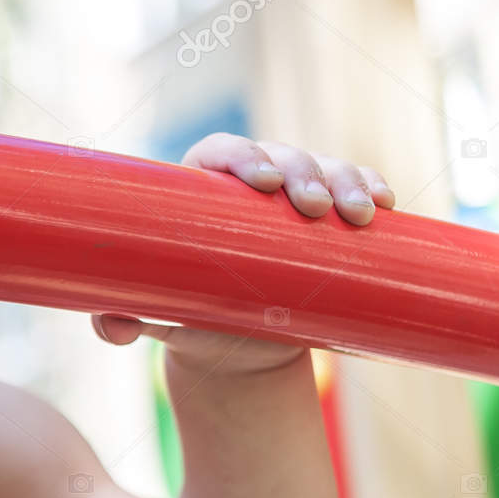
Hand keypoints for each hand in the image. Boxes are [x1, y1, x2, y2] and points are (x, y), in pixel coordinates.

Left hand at [92, 132, 396, 373]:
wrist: (236, 344)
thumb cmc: (187, 319)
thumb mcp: (155, 317)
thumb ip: (120, 318)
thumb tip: (113, 326)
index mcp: (201, 192)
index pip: (220, 153)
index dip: (243, 157)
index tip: (262, 182)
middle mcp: (252, 184)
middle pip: (281, 156)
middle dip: (303, 173)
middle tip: (312, 208)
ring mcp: (296, 196)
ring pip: (326, 168)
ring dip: (347, 182)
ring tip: (358, 215)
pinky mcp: (333, 215)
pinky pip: (358, 188)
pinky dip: (373, 189)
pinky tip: (385, 204)